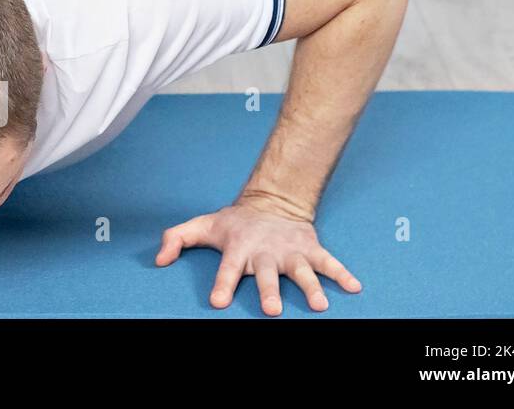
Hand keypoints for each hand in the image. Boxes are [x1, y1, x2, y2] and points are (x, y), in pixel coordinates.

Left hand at [155, 199, 360, 315]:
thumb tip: (158, 261)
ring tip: (319, 306)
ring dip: (311, 287)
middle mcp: (265, 252)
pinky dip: (342, 274)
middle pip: (267, 275)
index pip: (228, 269)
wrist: (272, 202)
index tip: (218, 302)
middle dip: (269, 291)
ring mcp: (290, 252)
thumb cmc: (233, 223)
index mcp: (238, 248)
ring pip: (301, 271)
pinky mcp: (310, 249)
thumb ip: (175, 239)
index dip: (222, 284)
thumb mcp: (201, 226)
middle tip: (271, 311)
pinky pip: (329, 262)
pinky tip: (354, 287)